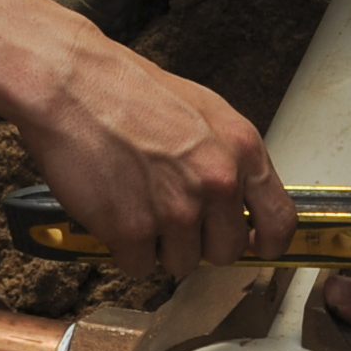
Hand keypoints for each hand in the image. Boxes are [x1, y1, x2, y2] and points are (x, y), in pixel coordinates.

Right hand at [14, 47, 293, 283]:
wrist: (70, 84)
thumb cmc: (127, 91)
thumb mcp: (203, 112)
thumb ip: (228, 158)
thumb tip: (240, 200)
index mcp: (242, 149)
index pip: (280, 220)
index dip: (268, 243)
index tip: (256, 248)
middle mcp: (217, 182)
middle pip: (227, 251)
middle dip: (200, 242)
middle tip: (170, 214)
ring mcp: (177, 210)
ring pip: (182, 264)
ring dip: (159, 245)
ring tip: (136, 203)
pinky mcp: (134, 230)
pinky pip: (139, 266)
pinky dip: (124, 249)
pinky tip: (114, 212)